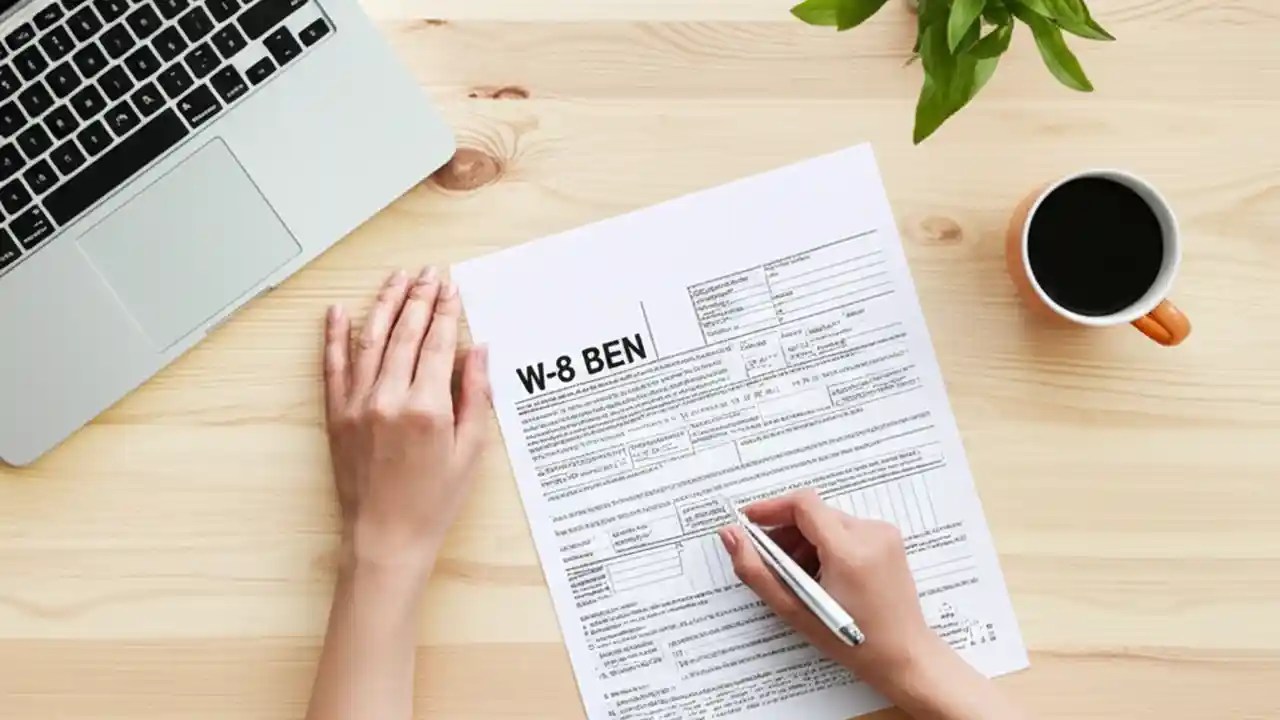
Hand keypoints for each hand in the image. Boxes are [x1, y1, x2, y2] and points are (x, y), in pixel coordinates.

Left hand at [323, 267, 490, 577]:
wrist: (385, 539)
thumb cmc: (433, 504)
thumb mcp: (470, 453)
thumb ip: (475, 397)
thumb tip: (478, 351)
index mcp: (427, 408)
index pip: (437, 343)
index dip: (445, 311)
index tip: (450, 288)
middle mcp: (388, 399)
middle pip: (404, 334)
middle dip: (418, 298)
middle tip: (428, 273)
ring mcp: (358, 406)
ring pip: (370, 341)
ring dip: (384, 305)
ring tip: (396, 279)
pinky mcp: (337, 417)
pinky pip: (333, 368)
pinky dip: (335, 337)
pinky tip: (339, 312)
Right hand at [718, 490, 947, 694]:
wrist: (905, 656)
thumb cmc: (852, 642)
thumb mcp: (796, 611)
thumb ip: (757, 571)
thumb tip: (731, 535)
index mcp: (849, 550)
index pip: (803, 504)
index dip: (770, 508)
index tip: (748, 522)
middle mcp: (870, 533)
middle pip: (813, 513)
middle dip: (785, 532)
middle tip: (768, 562)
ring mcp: (883, 534)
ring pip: (827, 521)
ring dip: (804, 540)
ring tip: (796, 576)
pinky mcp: (888, 539)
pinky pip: (845, 529)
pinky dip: (825, 544)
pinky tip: (819, 575)